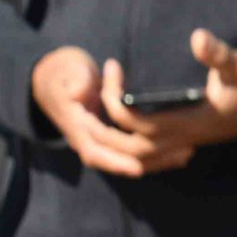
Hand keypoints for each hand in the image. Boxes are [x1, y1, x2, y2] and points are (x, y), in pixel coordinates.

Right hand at [31, 46, 190, 177]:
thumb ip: (75, 80)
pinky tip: (178, 150)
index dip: (115, 161)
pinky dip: (153, 155)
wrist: (51, 77)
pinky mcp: (110, 137)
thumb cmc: (62, 71)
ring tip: (185, 153)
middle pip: (116, 161)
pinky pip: (130, 152)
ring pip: (125, 159)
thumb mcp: (66, 70)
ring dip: (154, 161)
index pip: (95, 151)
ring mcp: (99, 140)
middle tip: (180, 156)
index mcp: (76, 125)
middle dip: (148, 162)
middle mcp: (88, 138)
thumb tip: (79, 93)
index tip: (138, 167)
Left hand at [98, 30, 236, 157]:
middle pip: (126, 146)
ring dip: (104, 135)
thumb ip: (219, 55)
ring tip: (91, 103)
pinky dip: (116, 143)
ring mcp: (173, 147)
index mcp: (187, 124)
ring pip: (128, 156)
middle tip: (90, 89)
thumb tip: (198, 37)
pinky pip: (136, 156)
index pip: (138, 123)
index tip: (113, 66)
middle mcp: (176, 141)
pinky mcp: (170, 147)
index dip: (116, 98)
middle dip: (100, 122)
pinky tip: (106, 116)